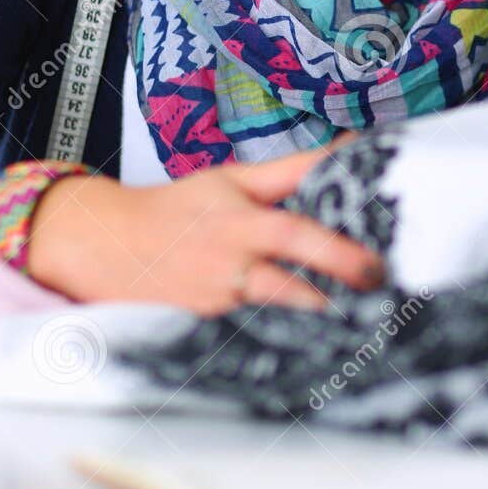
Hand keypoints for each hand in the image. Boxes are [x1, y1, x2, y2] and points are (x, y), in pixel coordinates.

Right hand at [25, 141, 383, 314]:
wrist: (110, 245)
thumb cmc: (182, 207)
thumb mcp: (235, 178)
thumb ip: (293, 169)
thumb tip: (350, 146)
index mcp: (239, 222)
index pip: (294, 233)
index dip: (336, 250)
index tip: (377, 263)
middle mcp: (230, 265)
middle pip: (288, 287)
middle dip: (334, 298)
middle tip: (376, 300)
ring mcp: (218, 302)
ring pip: (273, 317)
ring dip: (314, 321)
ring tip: (360, 324)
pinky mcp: (208, 327)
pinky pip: (253, 332)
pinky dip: (285, 335)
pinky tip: (318, 342)